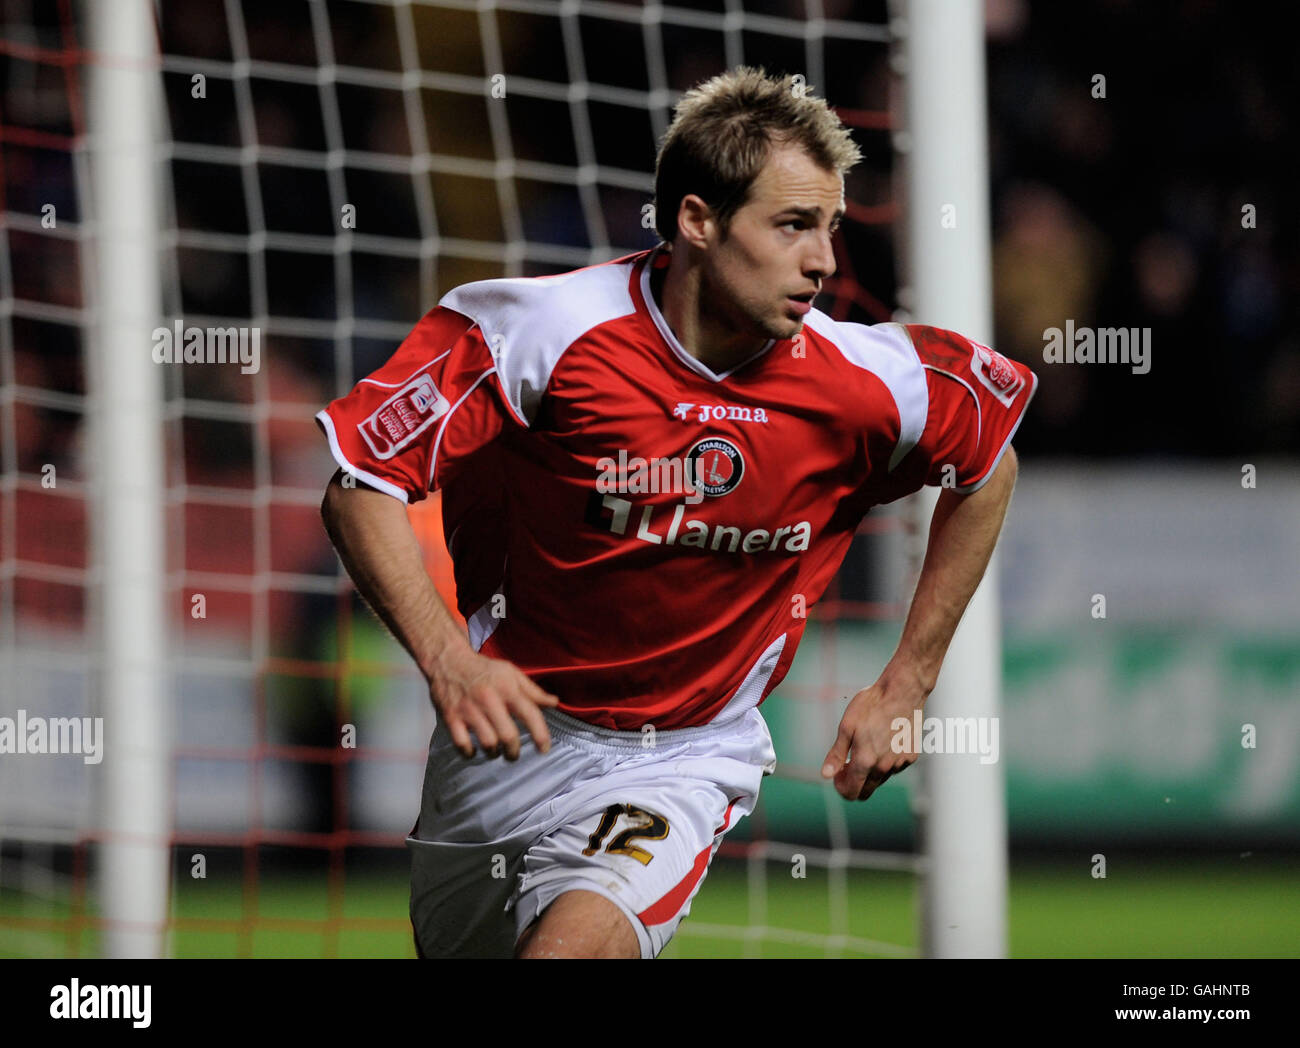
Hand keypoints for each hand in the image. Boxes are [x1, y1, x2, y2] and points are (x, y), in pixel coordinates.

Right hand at [427, 650, 559, 759]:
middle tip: (513, 753)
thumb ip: (533, 691)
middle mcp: (489, 699)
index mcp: (507, 688)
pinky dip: (470, 753)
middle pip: (508, 735)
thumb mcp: (511, 673)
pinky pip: (462, 744)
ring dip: (494, 753)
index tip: (544, 749)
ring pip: (488, 743)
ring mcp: (469, 709)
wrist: (448, 660)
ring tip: (495, 750)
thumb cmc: (484, 669)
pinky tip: (474, 750)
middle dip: (514, 751)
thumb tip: (554, 703)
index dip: (541, 734)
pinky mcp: (451, 716)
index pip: (530, 714)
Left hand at [820, 666, 929, 800]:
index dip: (840, 786)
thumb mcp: (846, 727)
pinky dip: (886, 761)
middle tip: (848, 763)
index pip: (851, 792)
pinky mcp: (911, 756)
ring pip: (880, 779)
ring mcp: (900, 763)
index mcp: (866, 761)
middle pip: (866, 792)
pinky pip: (895, 768)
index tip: (837, 772)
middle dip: (854, 782)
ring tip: (866, 746)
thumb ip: (836, 754)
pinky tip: (884, 741)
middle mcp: (884, 768)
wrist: (903, 692)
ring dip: (870, 771)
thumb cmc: (872, 705)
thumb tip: (826, 775)